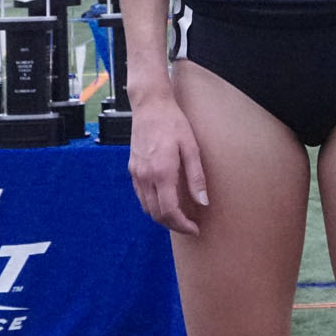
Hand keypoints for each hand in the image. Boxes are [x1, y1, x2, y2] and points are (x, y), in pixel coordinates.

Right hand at [127, 93, 207, 235]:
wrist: (150, 106)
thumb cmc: (173, 123)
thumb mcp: (191, 147)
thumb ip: (196, 177)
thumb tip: (203, 202)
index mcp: (162, 172)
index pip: (169, 212)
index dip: (183, 225)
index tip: (195, 229)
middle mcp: (145, 177)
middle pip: (156, 215)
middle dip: (174, 225)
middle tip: (190, 226)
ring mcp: (136, 174)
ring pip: (146, 208)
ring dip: (162, 218)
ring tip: (180, 217)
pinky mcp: (132, 169)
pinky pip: (141, 196)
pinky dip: (152, 205)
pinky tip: (165, 201)